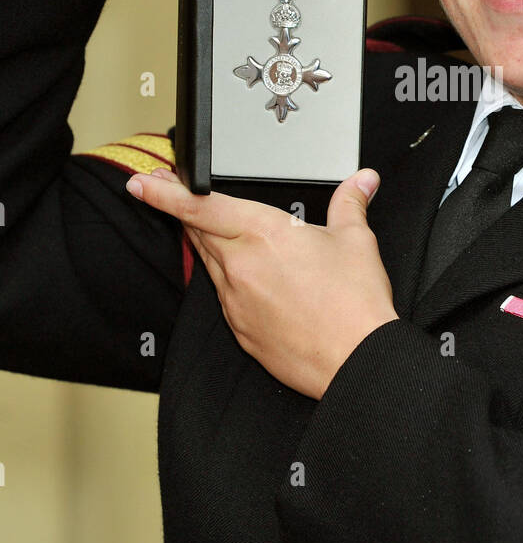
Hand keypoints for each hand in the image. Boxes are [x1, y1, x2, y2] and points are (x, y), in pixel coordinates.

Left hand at [124, 166, 398, 398]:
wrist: (356, 361)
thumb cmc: (355, 306)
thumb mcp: (356, 241)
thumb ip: (350, 203)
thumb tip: (361, 181)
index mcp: (263, 235)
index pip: (200, 207)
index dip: (164, 193)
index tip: (141, 183)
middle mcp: (241, 267)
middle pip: (198, 232)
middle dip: (183, 211)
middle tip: (171, 192)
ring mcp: (236, 301)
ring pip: (210, 263)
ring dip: (208, 243)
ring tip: (220, 231)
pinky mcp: (241, 328)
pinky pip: (225, 295)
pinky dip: (231, 279)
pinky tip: (251, 277)